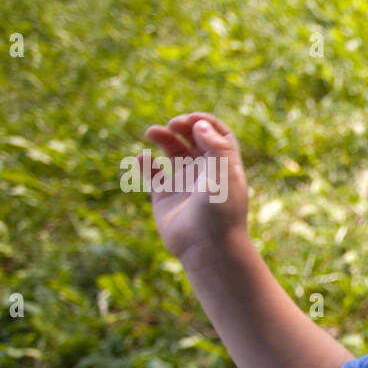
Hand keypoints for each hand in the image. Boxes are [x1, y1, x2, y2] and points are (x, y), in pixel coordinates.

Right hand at [140, 112, 249, 265]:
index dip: (205, 122)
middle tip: (173, 125)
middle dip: (182, 126)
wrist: (207, 247)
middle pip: (193, 138)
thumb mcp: (224, 174)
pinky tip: (143, 158)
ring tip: (151, 132)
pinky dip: (145, 162)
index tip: (191, 120)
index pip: (217, 133)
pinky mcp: (165, 196)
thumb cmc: (220, 211)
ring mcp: (185, 183)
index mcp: (224, 165)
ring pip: (172, 151)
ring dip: (162, 137)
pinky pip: (153, 173)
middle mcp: (205, 172)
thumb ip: (216, 146)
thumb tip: (199, 124)